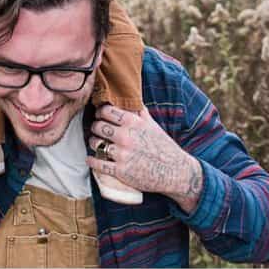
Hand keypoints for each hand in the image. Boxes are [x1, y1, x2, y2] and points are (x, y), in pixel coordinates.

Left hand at [87, 105, 203, 212]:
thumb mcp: (153, 125)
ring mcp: (122, 154)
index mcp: (133, 123)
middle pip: (97, 126)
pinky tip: (92, 159)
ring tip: (98, 144)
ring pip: (95, 143)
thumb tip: (131, 96)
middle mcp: (126, 137)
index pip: (105, 111)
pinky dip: (92, 160)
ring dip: (94, 144)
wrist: (177, 172)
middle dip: (96, 128)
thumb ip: (139, 111)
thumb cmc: (163, 147)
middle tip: (98, 131)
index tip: (101, 117)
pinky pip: (97, 163)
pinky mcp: (120, 171)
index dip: (100, 113)